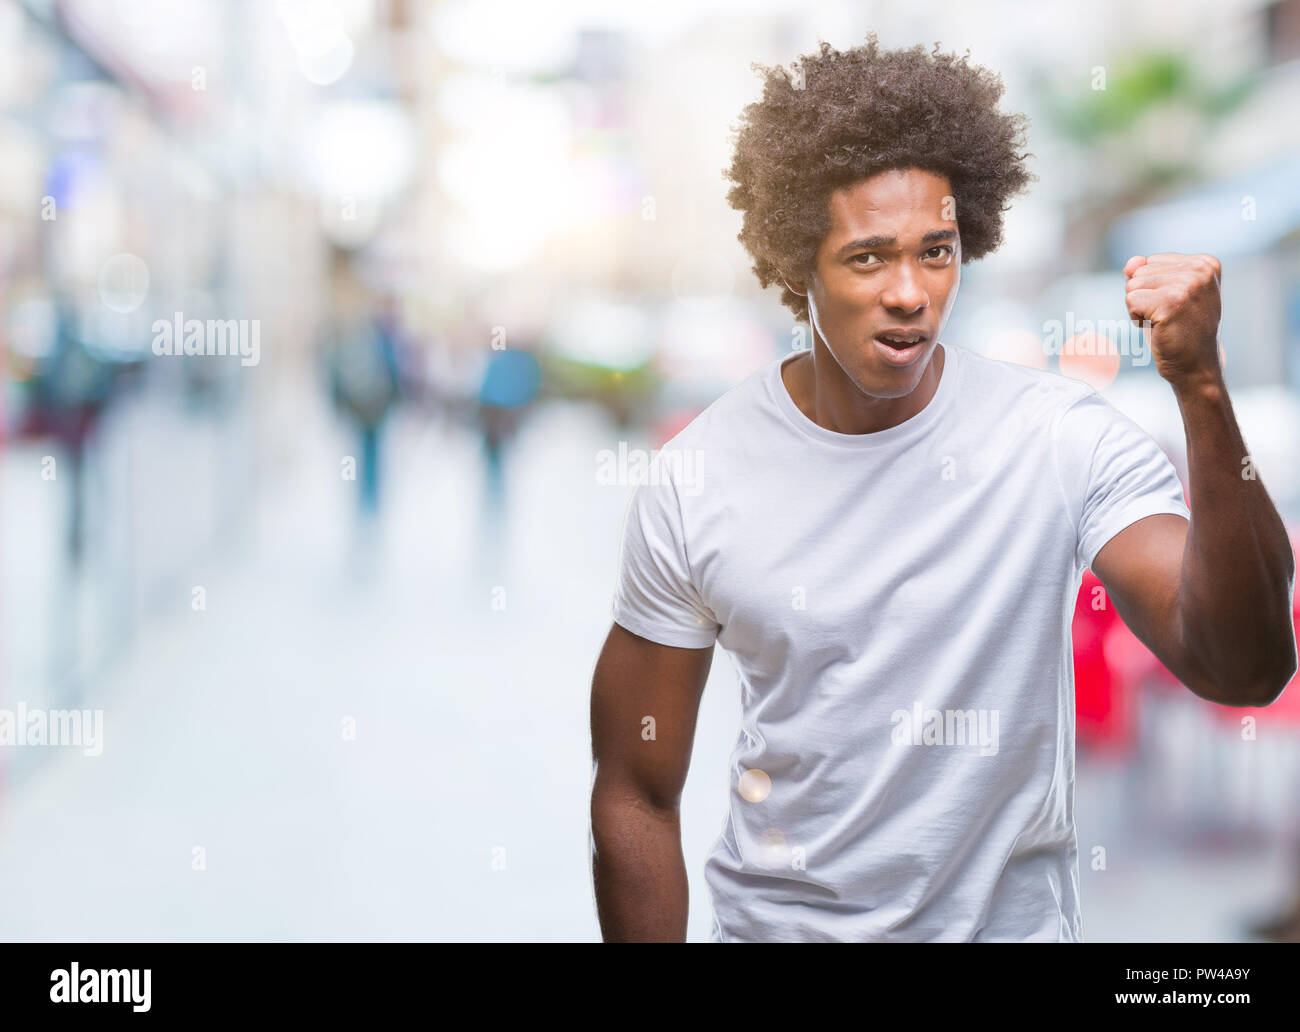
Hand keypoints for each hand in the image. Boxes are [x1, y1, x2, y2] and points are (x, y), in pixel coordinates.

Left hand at [1123, 252, 1222, 387]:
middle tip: (1169, 317)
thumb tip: (1131, 263)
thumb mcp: (1164, 294)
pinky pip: (1131, 300)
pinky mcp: (1172, 301)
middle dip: (1144, 297)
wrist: (1196, 366)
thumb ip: (1145, 272)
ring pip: (1132, 285)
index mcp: (1205, 263)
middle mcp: (1201, 269)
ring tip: (1164, 322)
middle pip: (1140, 272)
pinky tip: (1158, 328)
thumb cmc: (1178, 330)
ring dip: (1140, 308)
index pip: (1151, 262)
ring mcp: (1188, 284)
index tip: (1175, 306)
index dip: (1153, 288)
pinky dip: (1136, 318)